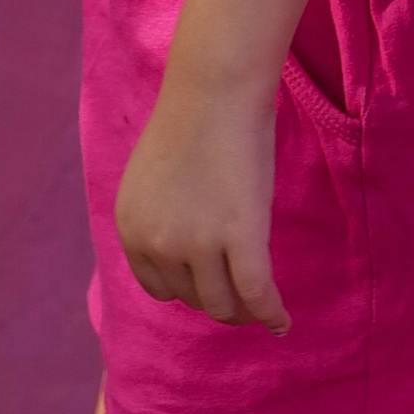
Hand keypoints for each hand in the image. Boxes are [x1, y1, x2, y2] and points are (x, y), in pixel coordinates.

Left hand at [112, 52, 286, 332]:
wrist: (215, 90)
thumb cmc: (191, 122)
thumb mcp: (152, 182)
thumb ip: (159, 221)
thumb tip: (183, 256)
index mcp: (130, 229)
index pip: (160, 288)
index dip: (188, 289)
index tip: (211, 283)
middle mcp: (156, 244)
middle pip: (192, 298)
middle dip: (218, 298)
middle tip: (243, 293)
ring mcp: (196, 244)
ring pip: (223, 304)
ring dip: (243, 311)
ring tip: (261, 308)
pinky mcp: (239, 238)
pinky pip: (256, 294)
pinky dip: (271, 314)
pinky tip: (282, 323)